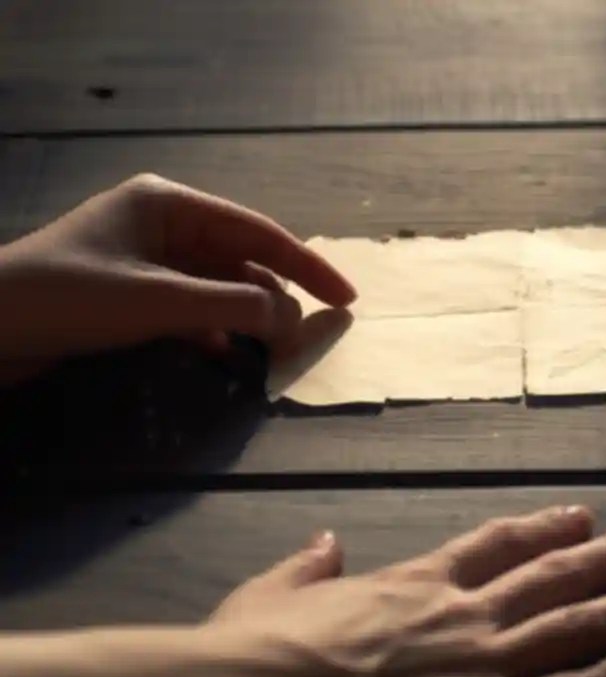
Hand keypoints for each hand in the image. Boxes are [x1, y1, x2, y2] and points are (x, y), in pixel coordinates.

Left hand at [0, 174, 354, 378]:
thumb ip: (234, 306)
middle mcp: (161, 222)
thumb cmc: (66, 298)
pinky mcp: (126, 291)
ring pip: (218, 284)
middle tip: (317, 331)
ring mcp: (143, 257)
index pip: (259, 232)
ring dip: (247, 314)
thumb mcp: (158, 301)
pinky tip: (226, 351)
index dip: (308, 267)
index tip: (347, 298)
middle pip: (242, 257)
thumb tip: (294, 321)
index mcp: (169, 203)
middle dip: (279, 294)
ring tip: (278, 348)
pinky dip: (214, 327)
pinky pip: (190, 305)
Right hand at [206, 506, 605, 676]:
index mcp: (414, 581)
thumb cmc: (253, 651)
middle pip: (555, 574)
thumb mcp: (273, 593)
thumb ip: (309, 568)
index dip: (544, 527)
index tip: (581, 514)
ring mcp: (478, 664)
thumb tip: (323, 544)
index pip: (495, 544)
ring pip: (574, 623)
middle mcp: (460, 613)